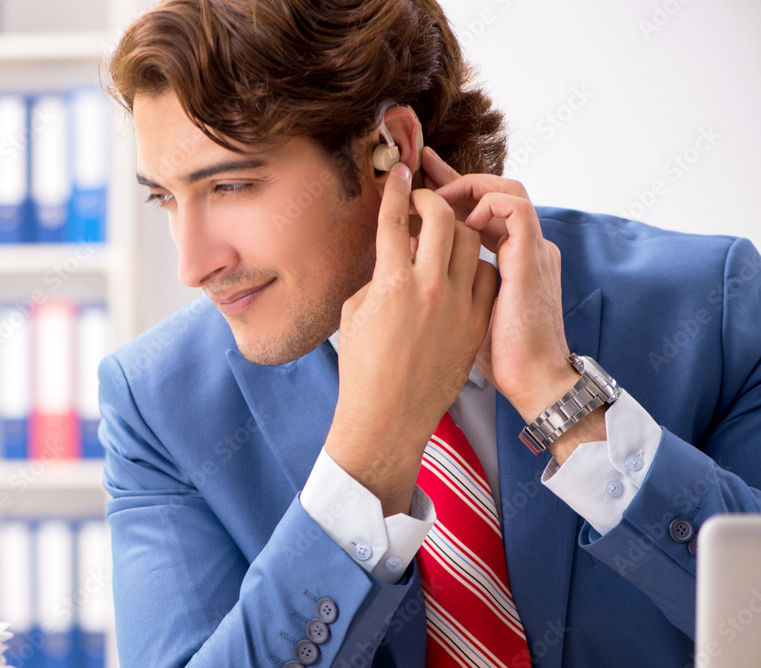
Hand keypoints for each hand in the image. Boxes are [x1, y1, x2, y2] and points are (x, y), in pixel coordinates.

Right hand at [326, 163, 497, 516]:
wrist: (389, 417)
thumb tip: (395, 249)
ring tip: (440, 233)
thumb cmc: (363, 368)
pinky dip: (473, 262)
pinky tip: (460, 268)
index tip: (399, 173)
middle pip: (441, 217)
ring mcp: (459, 305)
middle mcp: (429, 289)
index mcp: (390, 284)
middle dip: (430, 199)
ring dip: (453, 227)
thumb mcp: (354, 312)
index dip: (396, 190)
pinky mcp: (477, 322)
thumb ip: (378, 274)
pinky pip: (485, 273)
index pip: (394, 219)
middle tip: (421, 201)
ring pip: (469, 240)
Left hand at [424, 146, 578, 425]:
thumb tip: (401, 267)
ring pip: (508, 190)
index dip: (451, 196)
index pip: (479, 214)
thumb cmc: (494, 359)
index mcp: (506, 262)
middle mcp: (522, 249)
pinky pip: (515, 208)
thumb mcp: (460, 316)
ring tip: (438, 195)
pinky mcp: (531, 257)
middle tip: (422, 168)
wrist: (530, 384)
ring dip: (471, 185)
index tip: (417, 186)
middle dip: (455, 177)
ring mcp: (530, 251)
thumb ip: (438, 288)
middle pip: (492, 193)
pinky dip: (489, 203)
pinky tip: (462, 217)